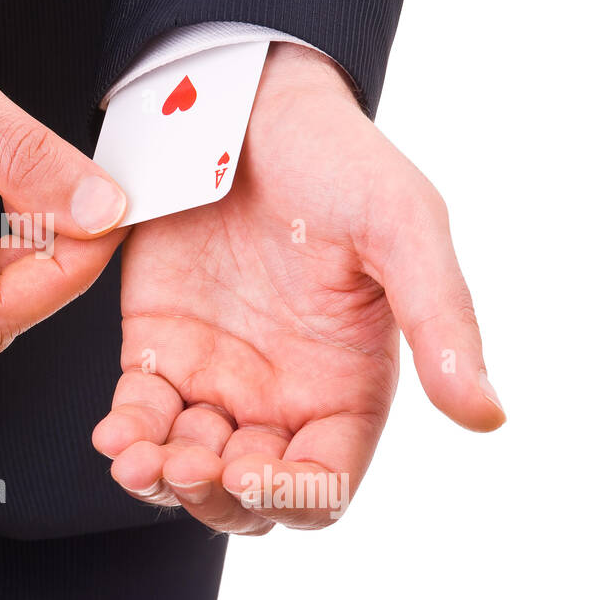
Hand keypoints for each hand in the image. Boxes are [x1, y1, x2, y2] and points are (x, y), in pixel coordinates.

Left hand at [92, 43, 503, 532]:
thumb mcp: (403, 228)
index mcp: (347, 384)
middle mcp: (281, 394)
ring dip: (162, 480)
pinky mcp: (157, 348)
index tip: (255, 472)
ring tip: (135, 458)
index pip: (325, 481)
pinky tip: (113, 433)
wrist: (246, 104)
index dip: (293, 495)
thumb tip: (487, 414)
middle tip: (187, 466)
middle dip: (216, 496)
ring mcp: (216, 375)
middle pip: (249, 493)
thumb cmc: (336, 160)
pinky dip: (126, 435)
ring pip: (187, 467)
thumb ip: (442, 320)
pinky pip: (140, 414)